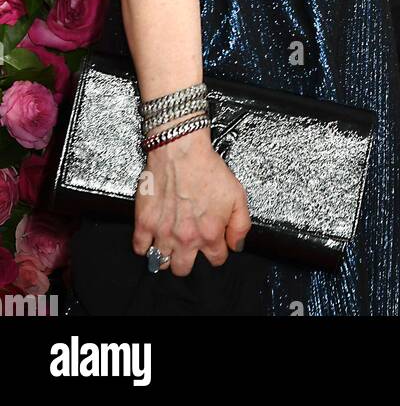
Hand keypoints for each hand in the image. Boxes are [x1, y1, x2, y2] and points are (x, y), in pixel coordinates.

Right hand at [133, 128, 251, 275]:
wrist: (181, 150)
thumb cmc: (207, 168)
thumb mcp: (238, 194)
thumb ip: (240, 225)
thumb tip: (236, 245)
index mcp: (209, 234)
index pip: (216, 260)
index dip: (217, 251)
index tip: (214, 243)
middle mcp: (185, 239)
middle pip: (184, 269)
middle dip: (189, 260)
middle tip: (190, 246)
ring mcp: (162, 233)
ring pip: (162, 263)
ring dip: (167, 255)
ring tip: (171, 242)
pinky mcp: (144, 223)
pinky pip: (140, 249)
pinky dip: (145, 246)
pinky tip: (153, 237)